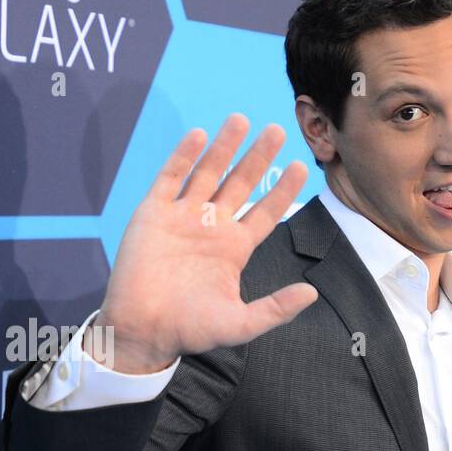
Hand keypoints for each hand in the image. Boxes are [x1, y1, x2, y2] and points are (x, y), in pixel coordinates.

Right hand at [87, 113, 317, 372]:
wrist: (140, 330)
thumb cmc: (188, 330)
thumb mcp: (239, 324)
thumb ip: (275, 309)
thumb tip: (312, 294)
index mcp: (233, 249)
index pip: (264, 212)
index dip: (282, 190)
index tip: (301, 167)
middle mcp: (210, 228)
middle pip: (240, 184)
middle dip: (258, 157)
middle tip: (276, 130)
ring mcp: (181, 218)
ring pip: (207, 173)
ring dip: (223, 147)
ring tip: (241, 120)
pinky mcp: (153, 214)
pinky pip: (169, 178)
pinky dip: (183, 157)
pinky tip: (198, 135)